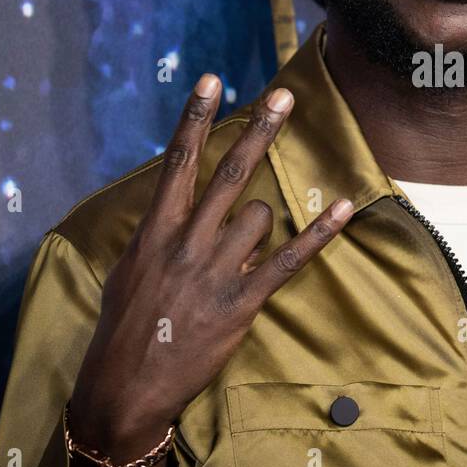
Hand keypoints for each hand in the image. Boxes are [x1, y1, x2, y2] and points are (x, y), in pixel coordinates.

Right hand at [69, 74, 353, 460]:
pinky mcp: (241, 301)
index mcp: (155, 230)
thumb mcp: (131, 269)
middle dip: (258, 131)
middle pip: (230, 173)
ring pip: (258, 216)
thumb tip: (177, 206)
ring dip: (260, 224)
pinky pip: (289, 258)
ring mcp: (215, 270)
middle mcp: (186, 241)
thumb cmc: (125, 327)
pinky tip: (341, 208)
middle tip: (284, 97)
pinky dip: (319, 233)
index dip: (195, 118)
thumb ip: (158, 233)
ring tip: (237, 254)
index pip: (178, 161)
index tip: (212, 80)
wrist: (126, 386)